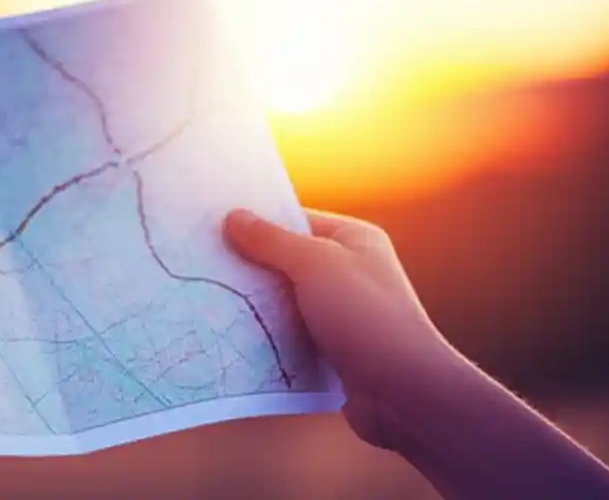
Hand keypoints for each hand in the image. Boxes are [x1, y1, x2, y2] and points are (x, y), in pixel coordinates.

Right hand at [223, 208, 456, 448]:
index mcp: (354, 240)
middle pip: (287, 262)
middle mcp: (351, 272)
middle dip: (251, 267)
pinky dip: (269, 338)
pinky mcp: (333, 350)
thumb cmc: (364, 316)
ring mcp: (342, 313)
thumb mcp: (314, 265)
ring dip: (257, 307)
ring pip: (286, 302)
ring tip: (211, 304)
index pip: (297, 220)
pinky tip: (235, 340)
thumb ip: (271, 241)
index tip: (213, 228)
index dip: (258, 222)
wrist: (404, 392)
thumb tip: (233, 216)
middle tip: (203, 267)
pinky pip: (292, 336)